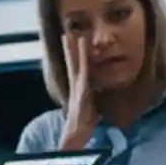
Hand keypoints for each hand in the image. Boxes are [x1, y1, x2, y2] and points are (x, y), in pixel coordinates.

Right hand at [59, 32, 99, 149]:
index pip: (77, 66)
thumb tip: (98, 89)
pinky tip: (83, 61)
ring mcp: (77, 89)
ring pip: (77, 67)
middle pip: (73, 63)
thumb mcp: (89, 103)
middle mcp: (76, 85)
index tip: (73, 39)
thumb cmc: (84, 119)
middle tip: (67, 33)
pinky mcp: (81, 96)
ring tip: (75, 38)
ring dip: (75, 52)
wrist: (77, 132)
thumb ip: (91, 94)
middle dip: (70, 48)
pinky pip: (84, 79)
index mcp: (78, 86)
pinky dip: (83, 68)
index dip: (75, 53)